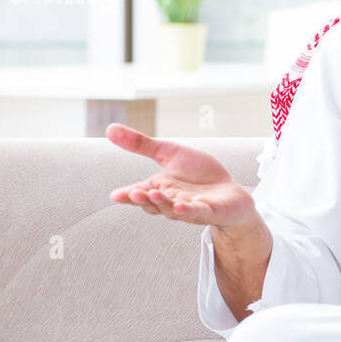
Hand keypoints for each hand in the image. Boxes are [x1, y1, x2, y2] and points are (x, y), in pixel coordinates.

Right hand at [105, 123, 258, 227]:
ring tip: (152, 193)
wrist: (230, 193)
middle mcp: (171, 201)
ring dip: (162, 202)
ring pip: (172, 209)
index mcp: (160, 187)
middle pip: (153, 203)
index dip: (128, 195)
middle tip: (133, 194)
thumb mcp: (170, 153)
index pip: (139, 193)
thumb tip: (110, 129)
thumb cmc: (199, 174)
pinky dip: (187, 210)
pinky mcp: (210, 211)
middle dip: (142, 199)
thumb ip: (142, 144)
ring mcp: (190, 208)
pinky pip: (197, 212)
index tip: (115, 195)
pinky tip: (179, 207)